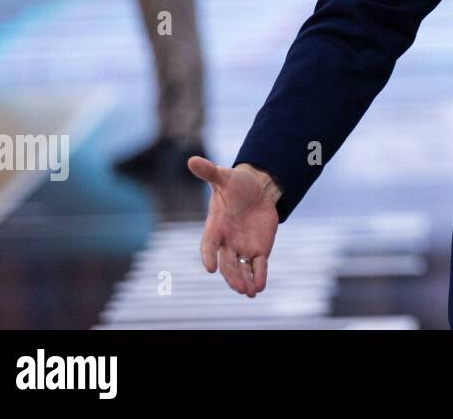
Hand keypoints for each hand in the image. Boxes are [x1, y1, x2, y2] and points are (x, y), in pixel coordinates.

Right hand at [189, 158, 280, 296]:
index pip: (208, 245)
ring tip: (250, 292)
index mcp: (214, 227)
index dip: (208, 256)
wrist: (256, 190)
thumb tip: (192, 160)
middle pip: (226, 262)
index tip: (210, 267)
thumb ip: (209, 172)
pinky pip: (258, 266)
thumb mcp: (223, 177)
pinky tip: (260, 286)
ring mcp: (242, 247)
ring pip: (241, 268)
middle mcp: (226, 241)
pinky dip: (259, 276)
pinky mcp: (258, 249)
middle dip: (231, 275)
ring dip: (244, 280)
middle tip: (238, 286)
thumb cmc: (235, 184)